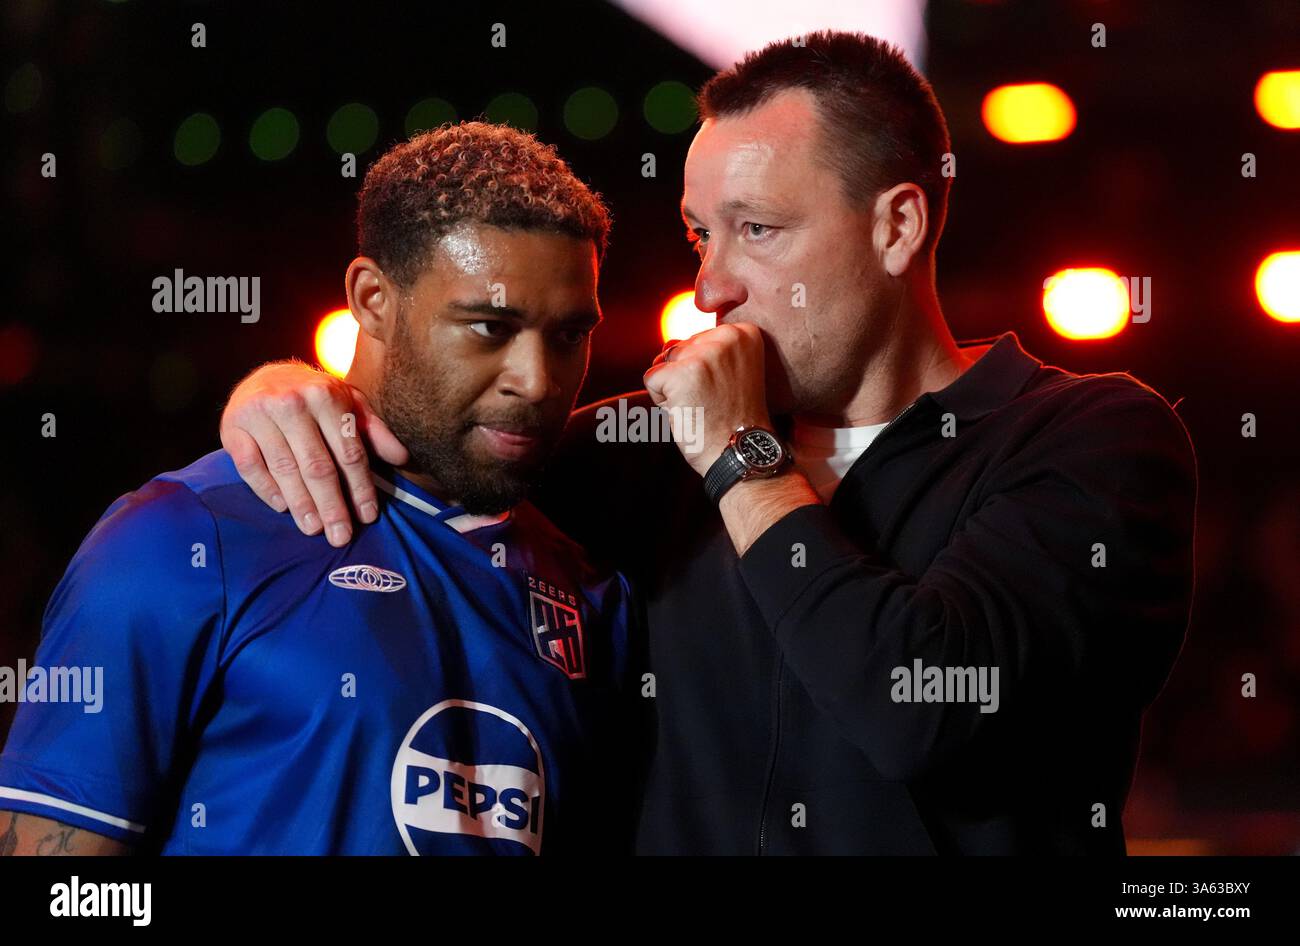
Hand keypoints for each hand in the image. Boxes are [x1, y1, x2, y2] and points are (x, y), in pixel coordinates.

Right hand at [219, 360, 408, 545]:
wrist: (266, 375)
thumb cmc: (315, 396)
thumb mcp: (350, 402)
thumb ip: (375, 430)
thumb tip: (402, 458)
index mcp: (326, 397)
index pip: (349, 452)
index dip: (360, 488)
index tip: (368, 516)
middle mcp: (292, 404)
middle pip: (317, 466)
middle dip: (332, 506)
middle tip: (340, 536)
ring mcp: (259, 416)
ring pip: (285, 470)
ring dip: (302, 505)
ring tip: (314, 529)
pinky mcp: (233, 428)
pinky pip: (250, 467)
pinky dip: (266, 490)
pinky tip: (282, 508)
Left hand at [641, 322, 772, 477]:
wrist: (741, 454)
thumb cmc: (732, 418)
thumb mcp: (730, 372)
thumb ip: (705, 350)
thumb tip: (666, 346)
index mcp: (744, 333)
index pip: (698, 339)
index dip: (703, 370)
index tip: (726, 390)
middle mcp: (727, 336)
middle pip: (680, 348)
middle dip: (686, 378)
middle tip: (713, 402)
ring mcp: (703, 354)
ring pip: (664, 362)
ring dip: (674, 389)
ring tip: (701, 407)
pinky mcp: (680, 374)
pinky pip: (651, 378)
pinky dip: (661, 401)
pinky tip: (687, 413)